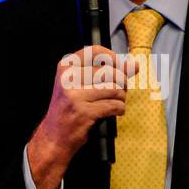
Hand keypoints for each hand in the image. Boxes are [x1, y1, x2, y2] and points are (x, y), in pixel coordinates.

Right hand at [27, 46, 138, 188]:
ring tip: (116, 102)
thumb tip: (135, 65)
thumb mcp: (80, 85)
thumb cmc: (70, 109)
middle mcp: (68, 79)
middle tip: (120, 91)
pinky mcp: (85, 113)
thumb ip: (106, 72)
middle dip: (122, 82)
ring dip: (121, 97)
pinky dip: (120, 109)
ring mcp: (75, 96)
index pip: (94, 51)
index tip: (120, 67)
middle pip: (109, 72)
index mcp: (65, 68)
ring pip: (115, 89)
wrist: (54, 137)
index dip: (113, 57)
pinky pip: (114, 105)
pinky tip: (115, 111)